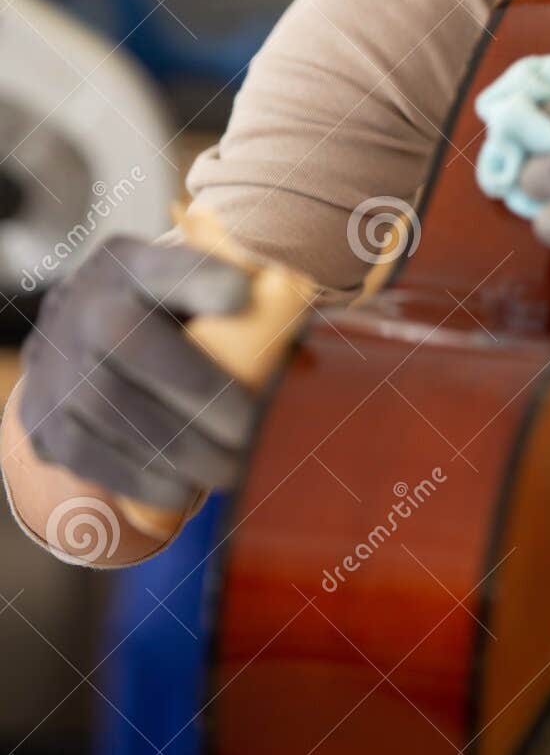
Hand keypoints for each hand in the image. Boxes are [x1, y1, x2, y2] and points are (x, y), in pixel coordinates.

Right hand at [19, 237, 255, 512]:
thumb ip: (232, 311)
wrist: (71, 350)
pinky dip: (143, 477)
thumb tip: (302, 361)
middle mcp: (81, 305)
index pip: (161, 263)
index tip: (242, 296)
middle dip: (197, 391)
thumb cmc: (157, 322)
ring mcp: (54, 364)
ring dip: (179, 448)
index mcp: (128, 264)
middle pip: (129, 341)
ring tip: (229, 471)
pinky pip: (90, 454)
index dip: (200, 277)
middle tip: (246, 431)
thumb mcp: (183, 295)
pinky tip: (183, 491)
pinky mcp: (42, 421)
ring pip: (112, 407)